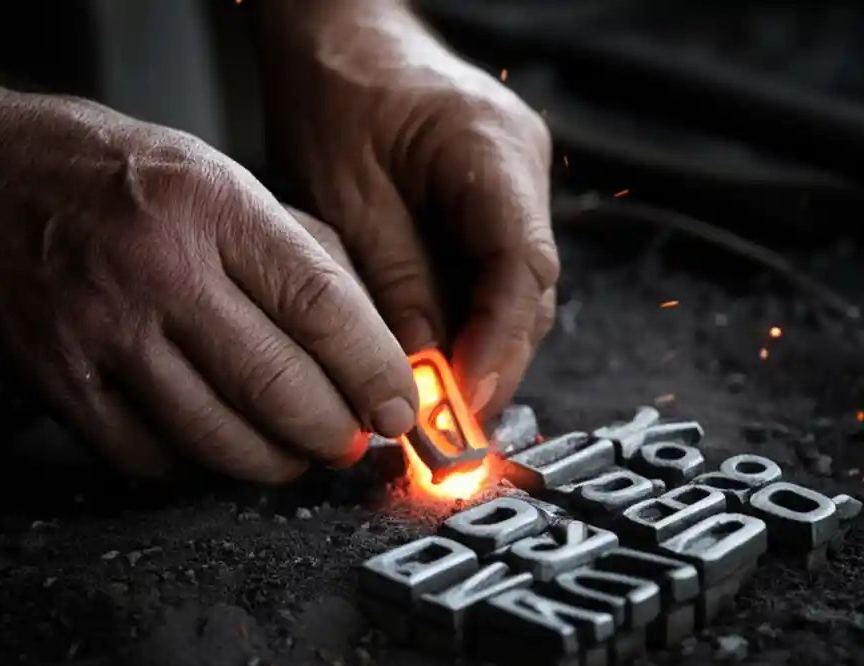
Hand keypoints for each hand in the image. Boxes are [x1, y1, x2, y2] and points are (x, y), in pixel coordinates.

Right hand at [0, 88, 418, 482]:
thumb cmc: (109, 174)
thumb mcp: (219, 176)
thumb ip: (299, 251)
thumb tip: (371, 339)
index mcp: (212, 208)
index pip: (321, 306)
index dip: (373, 371)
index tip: (399, 407)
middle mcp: (159, 269)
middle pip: (278, 385)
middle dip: (335, 431)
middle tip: (354, 441)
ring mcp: (102, 330)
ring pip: (218, 436)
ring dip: (275, 462)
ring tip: (295, 452)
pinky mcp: (59, 381)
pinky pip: (150, 456)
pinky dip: (197, 467)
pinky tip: (217, 446)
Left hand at [255, 0, 559, 417]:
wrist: (338, 34)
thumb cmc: (334, 86)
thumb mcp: (346, 191)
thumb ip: (392, 279)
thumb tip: (423, 368)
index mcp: (491, 148)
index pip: (522, 264)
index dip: (500, 342)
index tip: (468, 401)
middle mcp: (521, 166)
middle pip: (530, 289)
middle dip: (491, 361)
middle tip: (450, 429)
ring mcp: (515, 184)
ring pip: (515, 290)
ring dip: (480, 349)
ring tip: (439, 409)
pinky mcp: (493, 202)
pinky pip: (492, 275)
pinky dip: (466, 322)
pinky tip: (437, 361)